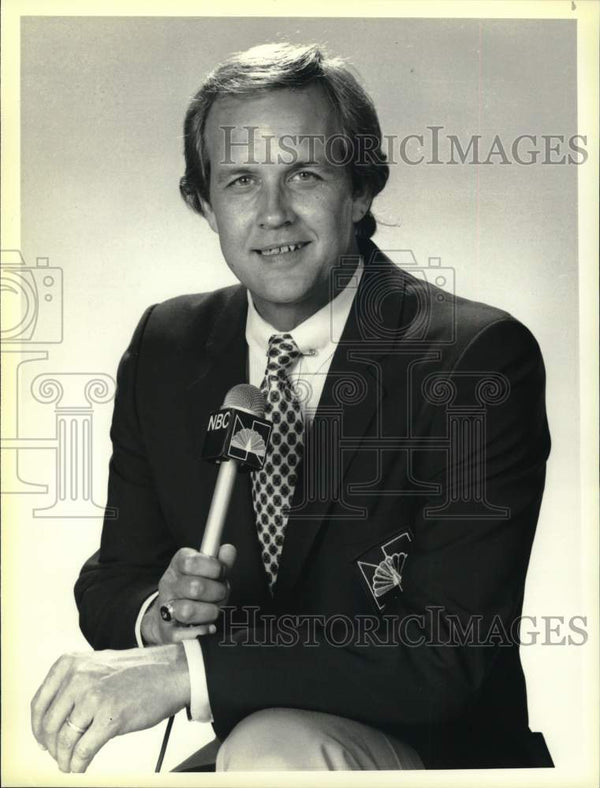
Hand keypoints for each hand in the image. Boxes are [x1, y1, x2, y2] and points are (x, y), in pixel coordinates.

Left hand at [31, 644, 189, 772]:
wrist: (172, 671)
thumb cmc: (139, 671)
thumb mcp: (98, 666)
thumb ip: (75, 684)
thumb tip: (55, 719)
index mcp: (71, 664)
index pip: (39, 703)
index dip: (38, 728)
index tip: (43, 740)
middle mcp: (78, 678)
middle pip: (49, 725)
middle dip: (52, 747)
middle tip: (59, 755)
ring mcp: (94, 697)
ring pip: (64, 740)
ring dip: (64, 759)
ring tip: (70, 765)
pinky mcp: (110, 717)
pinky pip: (83, 751)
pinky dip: (78, 765)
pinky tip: (81, 768)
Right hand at [141, 543, 235, 644]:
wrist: (167, 617)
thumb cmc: (194, 592)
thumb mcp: (208, 573)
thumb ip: (221, 562)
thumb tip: (228, 550)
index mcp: (177, 566)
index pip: (191, 562)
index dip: (213, 567)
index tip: (221, 572)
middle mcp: (169, 585)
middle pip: (194, 587)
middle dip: (216, 592)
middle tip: (221, 594)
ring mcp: (165, 608)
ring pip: (187, 611)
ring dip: (209, 612)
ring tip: (213, 610)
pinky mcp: (167, 631)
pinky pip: (183, 633)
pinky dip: (201, 631)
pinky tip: (207, 626)